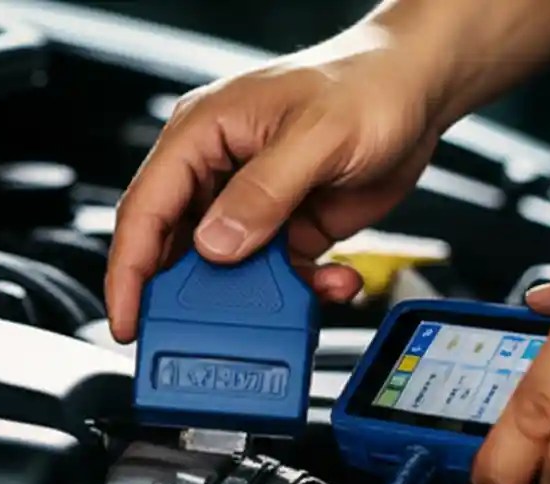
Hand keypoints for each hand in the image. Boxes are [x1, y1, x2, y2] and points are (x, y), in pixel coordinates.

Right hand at [104, 24, 448, 341]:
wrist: (422, 88)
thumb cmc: (367, 84)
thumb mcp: (317, 136)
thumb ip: (263, 192)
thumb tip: (216, 244)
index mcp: (202, 134)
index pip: (145, 207)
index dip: (129, 269)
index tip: (128, 318)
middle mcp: (218, 169)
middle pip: (176, 247)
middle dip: (187, 296)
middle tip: (195, 334)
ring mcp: (252, 201)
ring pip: (227, 270)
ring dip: (256, 298)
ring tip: (281, 309)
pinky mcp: (287, 225)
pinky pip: (277, 274)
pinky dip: (301, 289)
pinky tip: (328, 281)